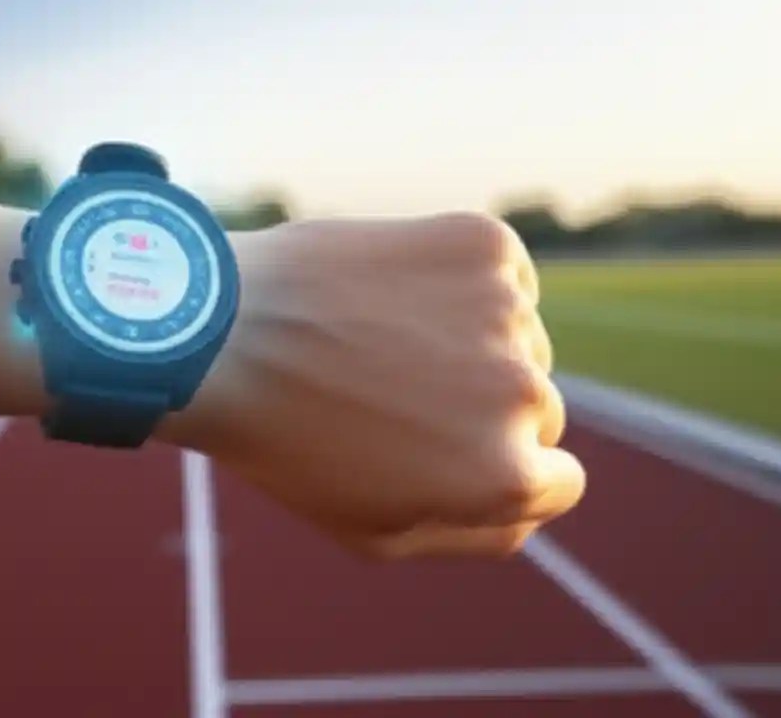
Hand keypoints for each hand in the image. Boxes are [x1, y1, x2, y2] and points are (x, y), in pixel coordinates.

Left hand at [159, 213, 583, 559]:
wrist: (221, 333)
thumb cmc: (286, 445)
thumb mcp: (376, 534)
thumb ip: (478, 531)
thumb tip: (536, 500)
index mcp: (504, 481)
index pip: (560, 480)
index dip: (500, 466)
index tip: (446, 446)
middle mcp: (523, 397)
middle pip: (539, 409)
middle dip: (481, 407)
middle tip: (394, 393)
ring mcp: (508, 314)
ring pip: (518, 339)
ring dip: (470, 342)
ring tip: (379, 341)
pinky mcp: (484, 246)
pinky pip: (503, 275)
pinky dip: (463, 284)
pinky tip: (393, 294)